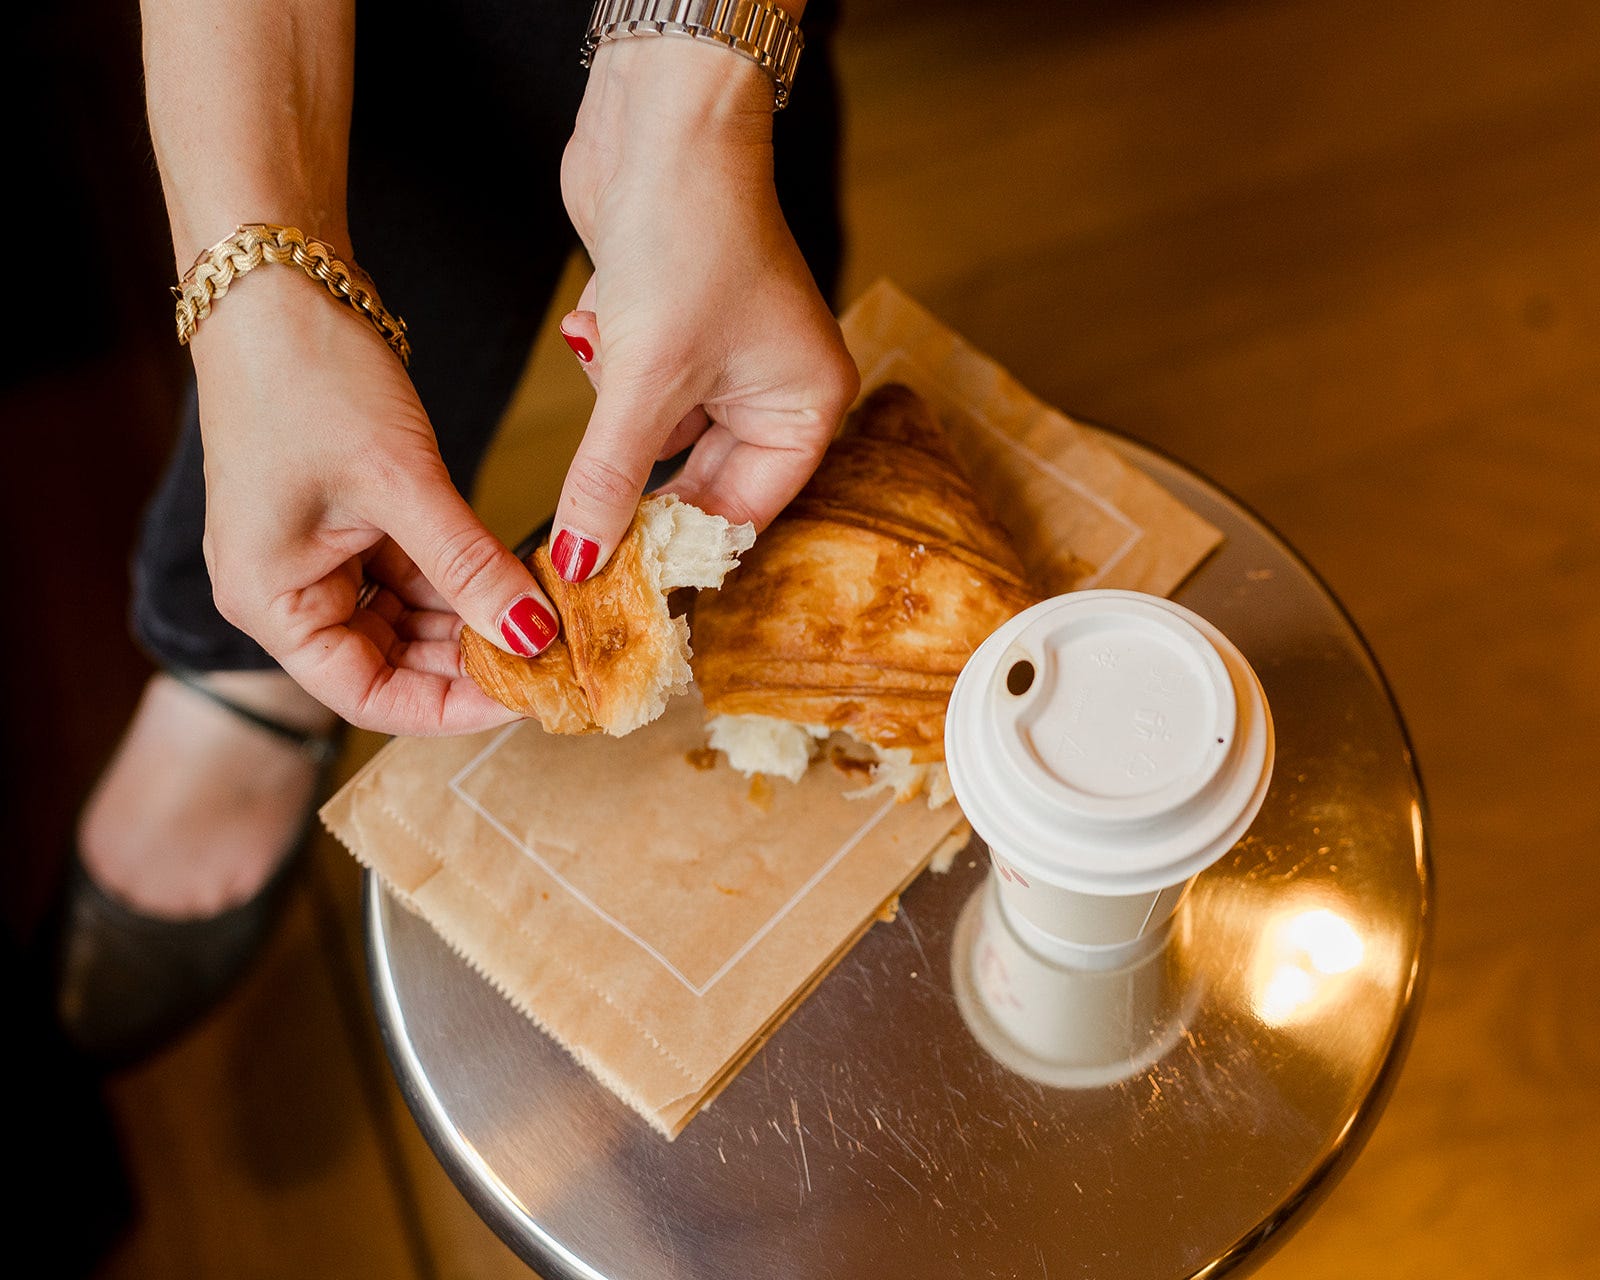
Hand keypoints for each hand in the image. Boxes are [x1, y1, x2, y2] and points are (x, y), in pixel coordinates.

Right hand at [188, 266, 559, 734]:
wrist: (273, 278)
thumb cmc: (308, 376)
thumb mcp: (400, 482)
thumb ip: (468, 568)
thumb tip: (533, 636)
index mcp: (272, 602)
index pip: (370, 696)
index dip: (452, 709)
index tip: (527, 698)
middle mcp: (289, 591)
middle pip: (393, 663)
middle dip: (473, 664)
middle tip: (557, 662)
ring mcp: (318, 555)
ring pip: (411, 619)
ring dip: (477, 619)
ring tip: (551, 621)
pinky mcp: (347, 519)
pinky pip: (414, 572)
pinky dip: (465, 578)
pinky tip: (520, 579)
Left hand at [552, 37, 858, 581]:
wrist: (660, 121)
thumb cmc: (691, 234)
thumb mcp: (646, 378)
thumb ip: (611, 478)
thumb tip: (580, 560)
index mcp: (804, 406)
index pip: (744, 513)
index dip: (681, 544)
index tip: (617, 574)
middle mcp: (772, 388)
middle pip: (696, 481)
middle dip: (634, 482)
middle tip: (582, 518)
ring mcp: (721, 359)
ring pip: (651, 435)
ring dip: (614, 408)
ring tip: (612, 344)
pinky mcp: (672, 331)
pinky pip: (629, 388)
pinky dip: (607, 365)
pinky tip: (603, 315)